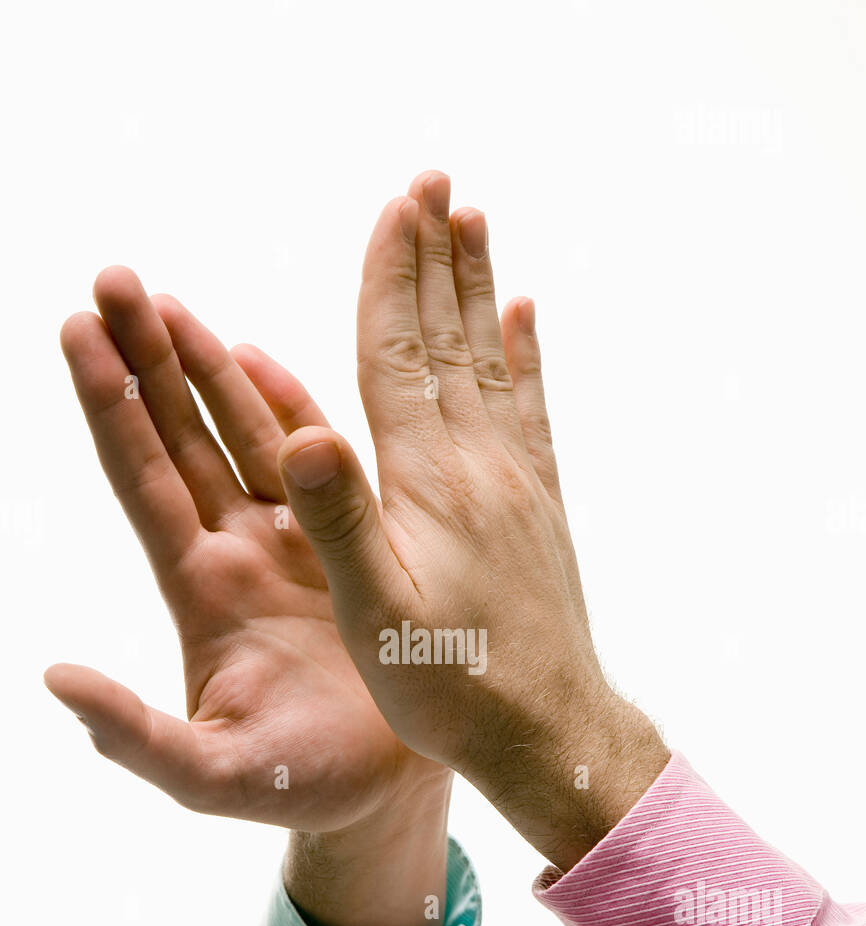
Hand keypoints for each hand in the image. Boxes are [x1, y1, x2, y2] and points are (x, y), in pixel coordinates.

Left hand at [48, 268, 449, 841]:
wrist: (388, 789)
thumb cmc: (301, 786)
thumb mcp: (209, 774)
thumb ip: (133, 736)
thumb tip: (55, 680)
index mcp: (202, 592)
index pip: (142, 481)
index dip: (109, 405)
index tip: (75, 328)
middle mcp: (238, 553)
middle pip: (178, 437)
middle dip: (143, 358)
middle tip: (110, 278)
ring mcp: (295, 544)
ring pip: (238, 435)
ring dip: (203, 365)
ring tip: (167, 298)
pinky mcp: (352, 545)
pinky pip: (312, 459)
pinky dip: (286, 403)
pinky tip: (258, 355)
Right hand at [278, 173, 668, 869]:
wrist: (550, 733)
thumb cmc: (452, 688)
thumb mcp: (378, 618)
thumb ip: (341, 524)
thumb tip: (303, 432)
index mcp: (428, 483)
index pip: (400, 356)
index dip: (392, 278)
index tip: (396, 206)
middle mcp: (479, 466)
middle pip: (449, 339)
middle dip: (435, 257)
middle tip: (437, 183)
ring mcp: (518, 484)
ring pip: (491, 363)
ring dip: (478, 289)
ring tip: (475, 224)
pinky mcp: (540, 509)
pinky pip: (532, 412)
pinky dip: (525, 357)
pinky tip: (524, 321)